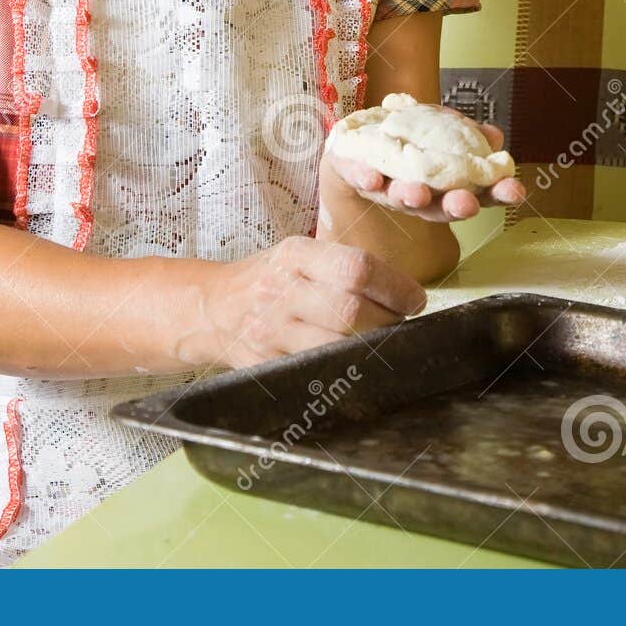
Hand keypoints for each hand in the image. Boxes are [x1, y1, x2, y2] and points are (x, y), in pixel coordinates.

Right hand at [195, 236, 426, 368]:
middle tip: (398, 324)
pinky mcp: (263, 363)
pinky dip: (342, 370)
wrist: (211, 308)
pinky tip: (351, 363)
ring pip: (336, 346)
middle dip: (386, 322)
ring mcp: (269, 330)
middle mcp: (280, 290)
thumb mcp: (299, 256)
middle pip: (350, 311)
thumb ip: (343, 267)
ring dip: (368, 349)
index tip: (414, 299)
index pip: (356, 268)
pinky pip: (315, 371)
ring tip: (377, 343)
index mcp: (295, 254)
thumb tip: (404, 293)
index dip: (395, 287)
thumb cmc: (269, 280)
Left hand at [322, 119, 527, 224]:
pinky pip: (357, 177)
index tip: (516, 192)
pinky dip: (365, 177)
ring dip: (410, 196)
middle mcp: (417, 195)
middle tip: (465, 204)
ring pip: (400, 198)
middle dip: (453, 206)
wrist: (356, 140)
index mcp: (443, 186)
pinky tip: (371, 178)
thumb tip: (494, 136)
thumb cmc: (410, 140)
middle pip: (439, 207)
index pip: (476, 194)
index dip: (496, 194)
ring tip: (416, 193)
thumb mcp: (445, 131)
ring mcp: (385, 188)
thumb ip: (468, 136)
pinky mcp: (353, 174)